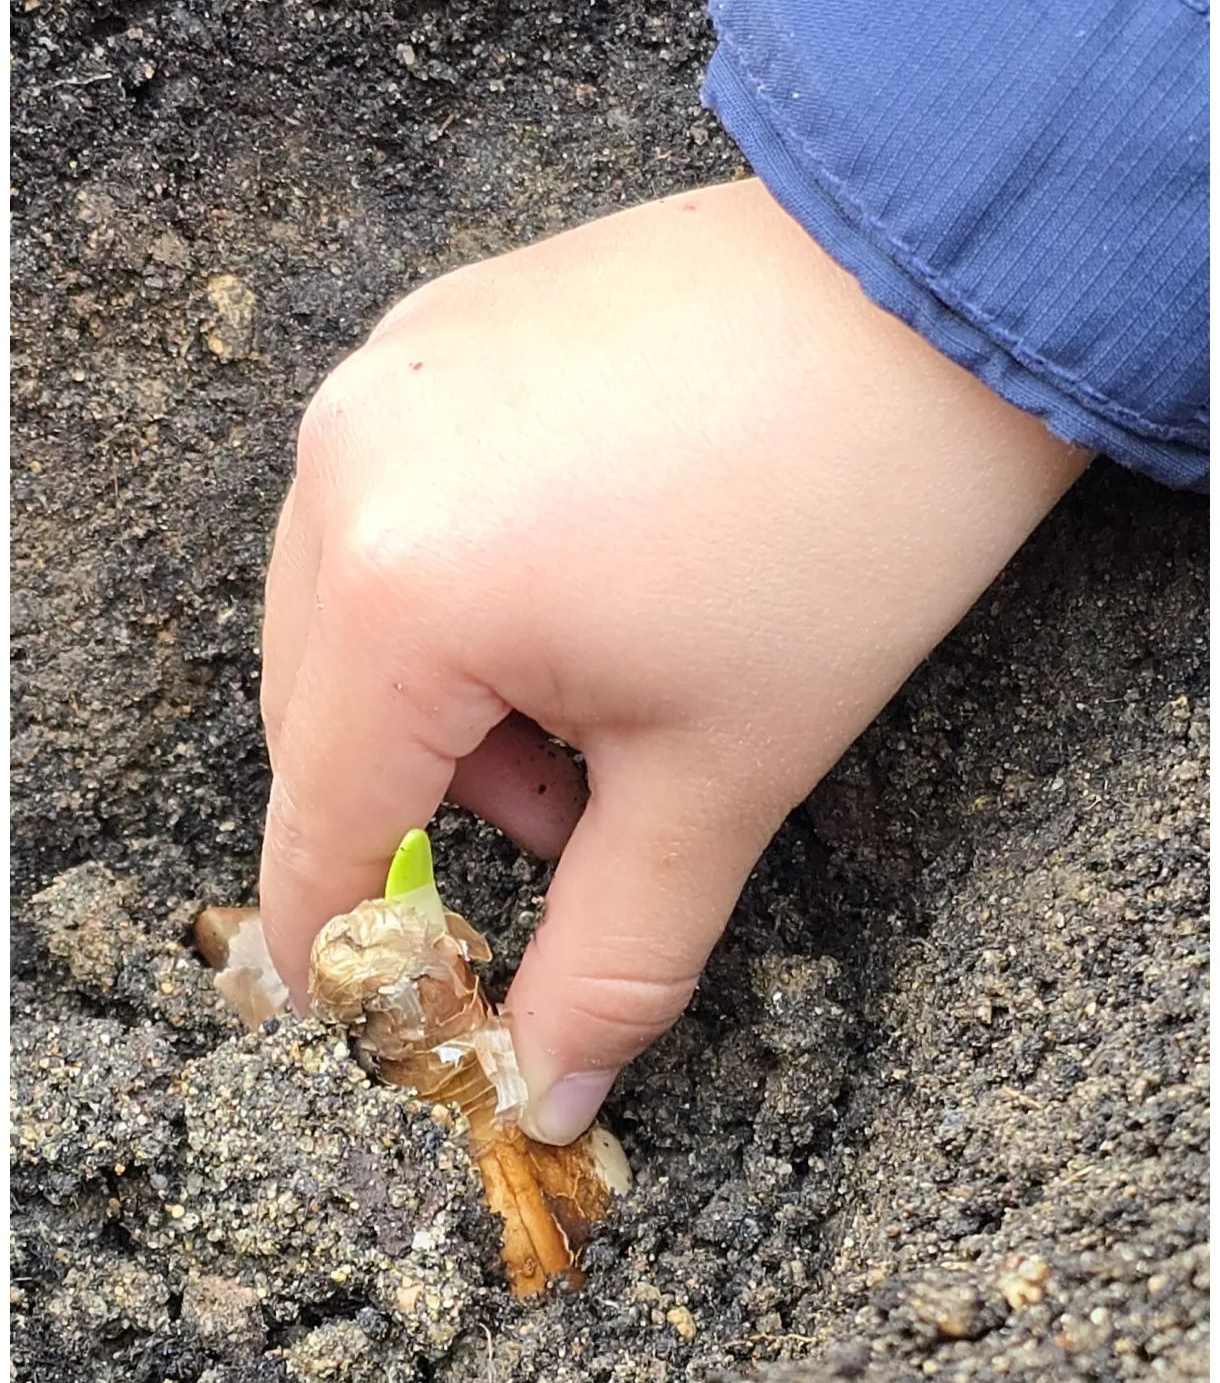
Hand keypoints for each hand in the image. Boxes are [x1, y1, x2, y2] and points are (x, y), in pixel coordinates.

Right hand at [258, 179, 1087, 1140]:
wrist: (934, 298)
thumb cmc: (846, 528)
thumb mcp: (720, 777)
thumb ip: (611, 959)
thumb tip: (545, 1084)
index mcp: (399, 588)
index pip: (322, 818)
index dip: (337, 937)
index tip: (358, 1007)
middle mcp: (351, 464)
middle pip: (321, 710)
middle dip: (424, 803)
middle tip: (571, 820)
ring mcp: (389, 375)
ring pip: (350, 601)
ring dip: (443, 693)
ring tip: (600, 695)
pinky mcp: (443, 327)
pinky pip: (389, 498)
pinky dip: (452, 580)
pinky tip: (583, 583)